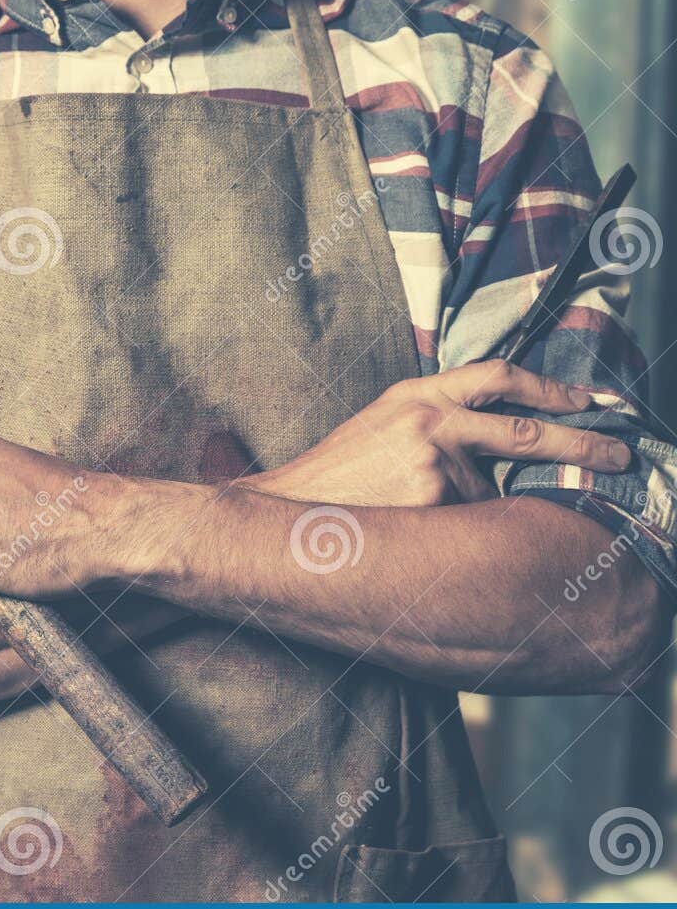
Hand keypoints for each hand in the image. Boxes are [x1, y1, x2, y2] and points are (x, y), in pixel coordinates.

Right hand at [242, 361, 631, 506]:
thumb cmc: (338, 476)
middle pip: (526, 431)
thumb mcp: (381, 425)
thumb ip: (436, 419)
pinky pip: (476, 518)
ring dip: (493, 505)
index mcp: (415, 394)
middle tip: (621, 457)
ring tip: (455, 514)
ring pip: (497, 488)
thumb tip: (506, 438)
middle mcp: (428, 420)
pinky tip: (434, 532)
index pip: (498, 376)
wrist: (288, 511)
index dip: (551, 387)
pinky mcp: (433, 499)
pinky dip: (470, 530)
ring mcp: (432, 460)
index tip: (591, 401)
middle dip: (583, 446)